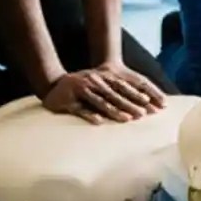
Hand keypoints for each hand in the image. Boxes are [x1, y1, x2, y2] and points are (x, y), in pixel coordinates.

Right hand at [42, 63, 165, 124]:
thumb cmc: (80, 87)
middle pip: (115, 95)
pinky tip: (100, 122)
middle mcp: (93, 82)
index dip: (136, 94)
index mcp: (102, 77)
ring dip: (115, 111)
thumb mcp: (97, 83)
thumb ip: (113, 89)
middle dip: (130, 105)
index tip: (149, 103)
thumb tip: (138, 100)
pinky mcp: (68, 101)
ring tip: (127, 120)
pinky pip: (81, 110)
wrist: (52, 84)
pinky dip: (90, 116)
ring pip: (101, 102)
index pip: (123, 86)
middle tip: (143, 115)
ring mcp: (80, 91)